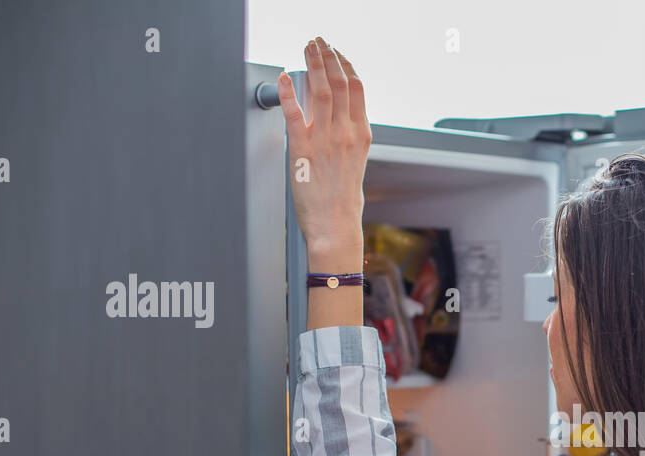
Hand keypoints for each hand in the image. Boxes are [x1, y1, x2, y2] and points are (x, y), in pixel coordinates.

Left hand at [277, 38, 370, 271]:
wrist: (336, 225)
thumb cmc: (343, 202)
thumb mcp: (356, 165)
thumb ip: (348, 141)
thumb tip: (339, 125)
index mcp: (361, 135)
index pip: (357, 88)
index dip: (346, 65)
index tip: (336, 53)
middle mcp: (346, 132)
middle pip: (339, 81)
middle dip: (327, 56)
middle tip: (317, 41)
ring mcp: (325, 139)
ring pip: (320, 89)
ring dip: (312, 63)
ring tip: (306, 47)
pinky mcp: (302, 148)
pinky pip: (294, 112)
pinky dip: (287, 91)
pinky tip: (282, 76)